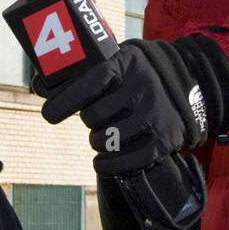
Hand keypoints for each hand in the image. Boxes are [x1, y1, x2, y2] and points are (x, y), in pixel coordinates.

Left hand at [34, 38, 228, 175]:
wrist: (190, 82)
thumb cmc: (136, 75)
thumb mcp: (114, 63)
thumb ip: (78, 74)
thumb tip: (38, 85)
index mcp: (125, 63)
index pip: (89, 82)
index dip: (64, 101)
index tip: (49, 114)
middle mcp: (141, 87)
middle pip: (93, 116)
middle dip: (88, 121)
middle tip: (95, 118)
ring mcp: (154, 114)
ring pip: (106, 140)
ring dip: (97, 141)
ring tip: (103, 134)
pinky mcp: (165, 139)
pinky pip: (128, 161)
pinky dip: (108, 165)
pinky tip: (100, 162)